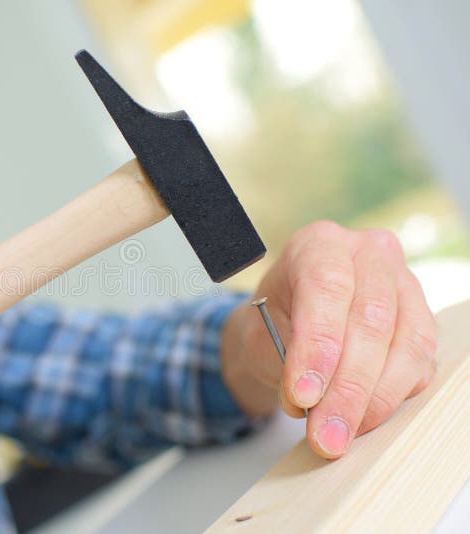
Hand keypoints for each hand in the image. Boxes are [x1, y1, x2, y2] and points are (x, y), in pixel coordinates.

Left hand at [222, 221, 436, 458]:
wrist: (287, 326)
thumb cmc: (273, 323)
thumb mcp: (261, 333)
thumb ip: (285, 360)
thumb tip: (311, 404)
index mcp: (320, 244)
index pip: (326, 288)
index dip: (317, 346)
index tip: (303, 395)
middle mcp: (368, 254)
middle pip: (370, 321)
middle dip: (345, 388)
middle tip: (323, 434)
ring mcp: (404, 285)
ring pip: (404, 346)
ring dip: (372, 401)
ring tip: (339, 437)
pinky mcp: (422, 322)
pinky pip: (419, 365)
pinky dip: (390, 399)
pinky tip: (361, 421)